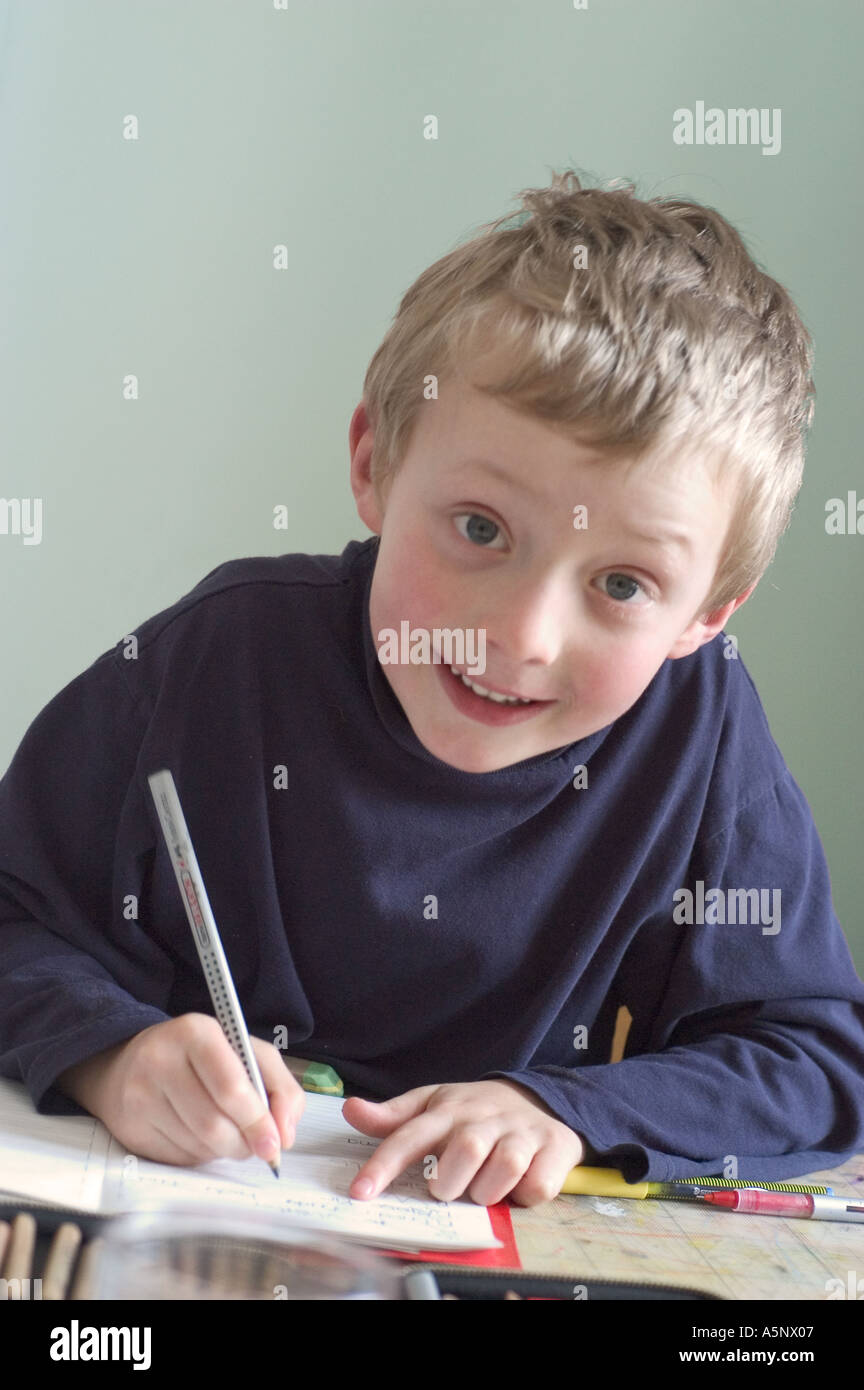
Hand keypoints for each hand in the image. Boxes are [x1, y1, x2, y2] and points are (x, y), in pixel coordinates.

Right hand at [58, 1013, 304, 1166]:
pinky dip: (200, 1156)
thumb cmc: (201, 1058)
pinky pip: (178, 1159)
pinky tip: (198, 1137)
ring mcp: (139, 1096)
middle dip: (244, 1143)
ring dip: (224, 1151)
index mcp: (196, 1033)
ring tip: (227, 1134)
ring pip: (198, 1146)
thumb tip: (285, 1135)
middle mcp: (160, 1060)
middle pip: (214, 1124)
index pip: (231, 1087)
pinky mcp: (130, 1128)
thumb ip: (280, 1086)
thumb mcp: (246, 1053)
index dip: (258, 1121)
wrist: (131, 1063)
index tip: (275, 1143)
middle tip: (256, 1146)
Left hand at [342, 1079, 584, 1206]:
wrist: (535, 1097)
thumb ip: (391, 1117)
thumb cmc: (473, 1112)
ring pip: (505, 1167)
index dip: (384, 1164)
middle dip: (451, 1181)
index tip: (361, 1192)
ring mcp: (521, 1131)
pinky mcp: (554, 1147)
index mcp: (447, 1109)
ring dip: (490, 1191)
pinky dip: (526, 1195)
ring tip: (484, 1189)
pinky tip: (519, 1187)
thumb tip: (351, 1110)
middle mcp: (484, 1117)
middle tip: (448, 1187)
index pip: (410, 1135)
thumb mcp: (432, 1106)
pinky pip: (539, 1184)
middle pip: (465, 1150)